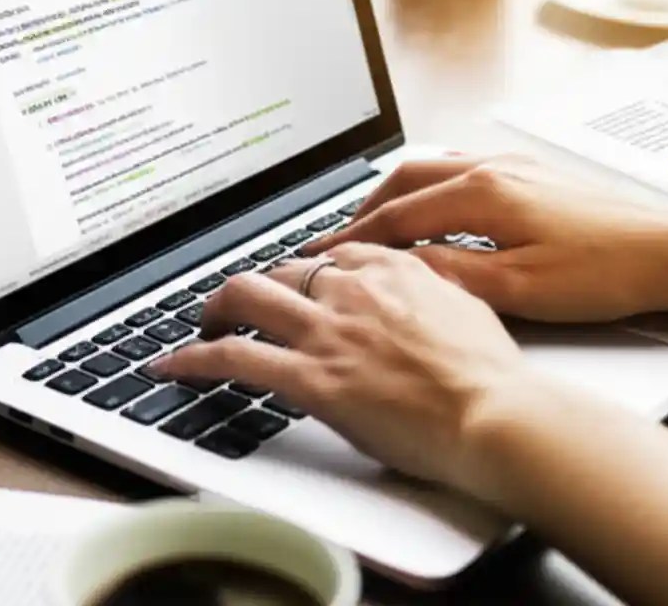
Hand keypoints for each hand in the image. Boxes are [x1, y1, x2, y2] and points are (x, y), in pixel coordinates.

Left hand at [153, 244, 529, 497]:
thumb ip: (436, 293)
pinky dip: (193, 359)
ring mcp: (328, 331)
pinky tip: (172, 367)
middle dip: (257, 284)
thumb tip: (427, 295)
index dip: (306, 268)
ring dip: (215, 308)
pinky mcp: (311, 377)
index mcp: (394, 269)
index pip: (332, 253)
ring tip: (202, 324)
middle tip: (243, 305)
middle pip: (284, 268)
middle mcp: (354, 289)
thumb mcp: (469, 309)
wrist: (494, 414)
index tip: (296, 281)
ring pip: (247, 296)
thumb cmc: (491, 376)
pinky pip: (233, 357)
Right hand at [306, 154, 667, 322]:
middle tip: (337, 242)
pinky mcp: (532, 175)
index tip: (320, 256)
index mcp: (482, 193)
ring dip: (397, 197)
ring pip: (433, 169)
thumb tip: (400, 267)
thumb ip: (451, 273)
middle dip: (365, 210)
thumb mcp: (518, 287)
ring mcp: (513, 166)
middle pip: (405, 179)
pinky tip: (434, 214)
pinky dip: (431, 191)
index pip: (396, 216)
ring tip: (376, 229)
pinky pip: (461, 171)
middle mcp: (492, 168)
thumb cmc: (604, 273)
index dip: (352, 240)